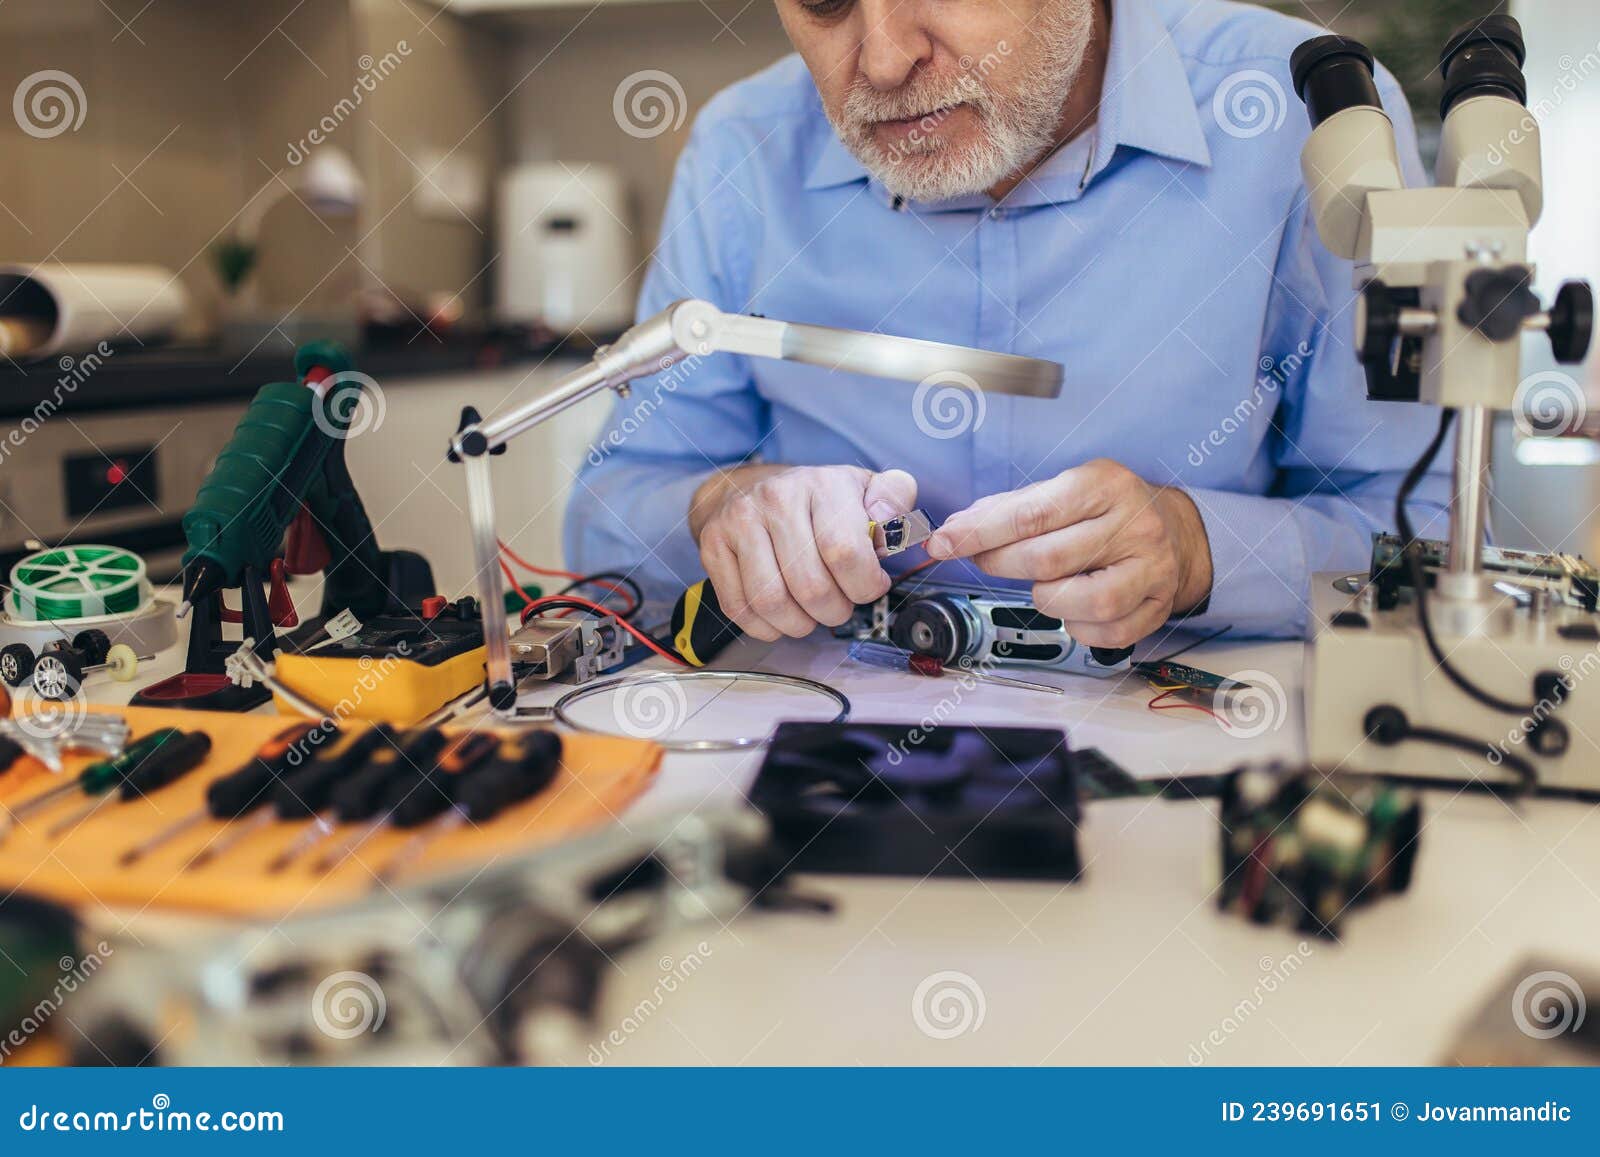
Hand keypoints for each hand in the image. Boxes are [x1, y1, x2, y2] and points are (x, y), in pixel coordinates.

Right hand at [689, 464, 917, 640]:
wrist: (756, 485)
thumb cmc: (821, 500)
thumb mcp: (867, 489)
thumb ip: (895, 500)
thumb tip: (891, 527)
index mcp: (822, 484)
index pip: (845, 552)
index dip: (864, 586)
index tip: (871, 585)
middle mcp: (776, 498)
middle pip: (809, 586)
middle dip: (834, 611)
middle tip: (840, 606)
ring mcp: (739, 521)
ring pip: (770, 602)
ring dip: (799, 625)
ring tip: (812, 614)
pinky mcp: (713, 545)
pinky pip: (738, 607)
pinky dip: (766, 627)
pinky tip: (783, 617)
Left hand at [924, 459, 1212, 648]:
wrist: (1178, 532)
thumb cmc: (1107, 510)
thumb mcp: (1064, 489)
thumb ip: (1010, 507)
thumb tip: (956, 528)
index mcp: (1106, 485)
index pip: (1033, 513)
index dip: (980, 532)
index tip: (943, 542)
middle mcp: (1134, 526)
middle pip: (1048, 559)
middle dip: (1001, 563)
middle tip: (985, 560)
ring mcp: (1152, 570)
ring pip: (1078, 601)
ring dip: (1043, 598)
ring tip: (1043, 583)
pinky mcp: (1159, 609)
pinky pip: (1103, 633)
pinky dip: (1075, 627)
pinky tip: (1073, 607)